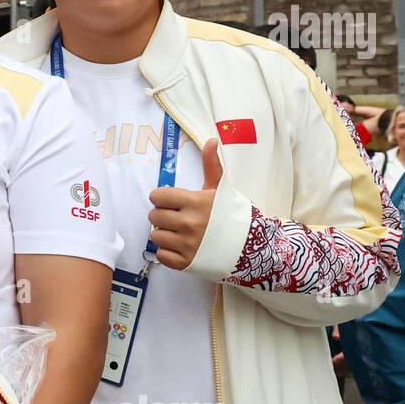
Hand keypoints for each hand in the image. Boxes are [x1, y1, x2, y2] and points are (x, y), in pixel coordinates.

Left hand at [147, 138, 222, 270]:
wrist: (250, 247)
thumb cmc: (232, 215)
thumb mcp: (221, 189)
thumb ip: (212, 165)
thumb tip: (211, 140)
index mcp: (195, 202)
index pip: (157, 196)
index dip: (162, 197)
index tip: (172, 201)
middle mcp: (189, 224)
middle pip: (153, 216)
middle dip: (162, 215)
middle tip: (176, 217)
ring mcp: (187, 245)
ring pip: (155, 236)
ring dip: (164, 233)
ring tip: (179, 232)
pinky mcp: (186, 263)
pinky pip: (161, 255)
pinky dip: (167, 251)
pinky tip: (180, 246)